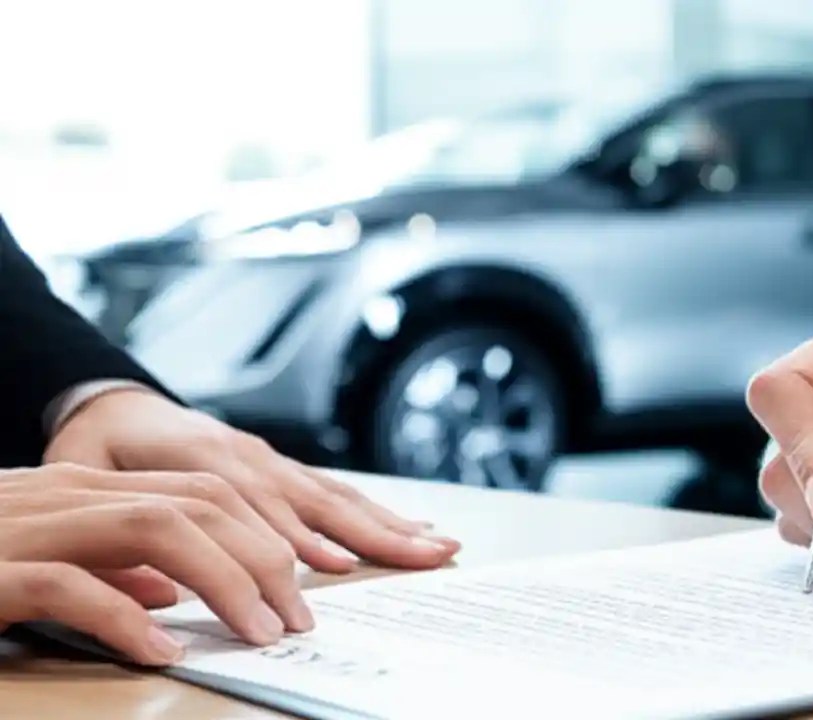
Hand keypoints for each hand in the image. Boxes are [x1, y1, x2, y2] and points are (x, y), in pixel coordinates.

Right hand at [0, 462, 311, 665]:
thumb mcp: (43, 558)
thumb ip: (108, 563)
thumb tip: (172, 591)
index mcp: (84, 487)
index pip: (202, 491)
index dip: (263, 535)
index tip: (299, 588)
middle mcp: (63, 493)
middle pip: (197, 502)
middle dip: (261, 558)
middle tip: (294, 618)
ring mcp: (24, 525)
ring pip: (153, 528)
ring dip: (221, 581)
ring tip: (256, 631)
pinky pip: (66, 585)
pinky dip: (122, 615)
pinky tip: (161, 649)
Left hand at [44, 390, 458, 573]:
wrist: (112, 403)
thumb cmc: (95, 449)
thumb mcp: (83, 477)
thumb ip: (124, 519)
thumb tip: (161, 579)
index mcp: (202, 455)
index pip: (256, 509)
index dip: (292, 548)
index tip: (334, 578)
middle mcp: (248, 453)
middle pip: (318, 499)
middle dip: (375, 534)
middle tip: (425, 556)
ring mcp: (270, 457)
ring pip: (336, 495)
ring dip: (390, 523)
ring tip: (438, 544)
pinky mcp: (280, 465)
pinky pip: (332, 490)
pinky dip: (374, 512)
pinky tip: (407, 527)